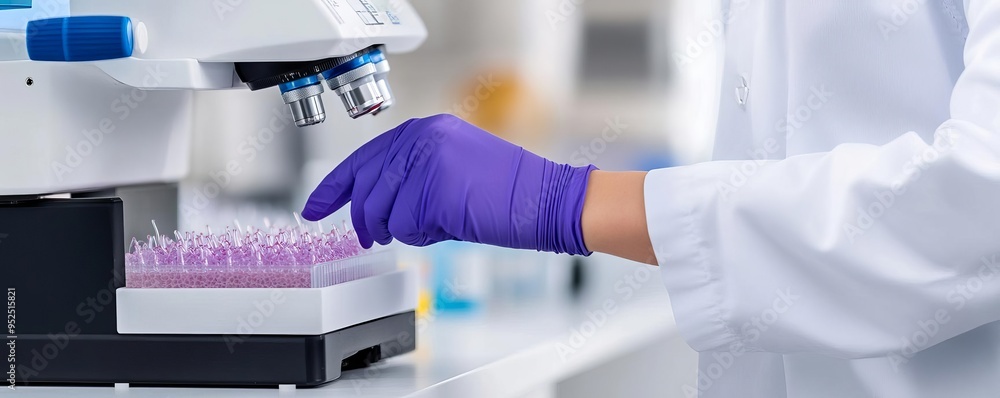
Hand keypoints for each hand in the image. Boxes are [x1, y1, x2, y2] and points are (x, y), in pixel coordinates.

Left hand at [302, 114, 595, 254]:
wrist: (546, 199)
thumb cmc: (506, 193)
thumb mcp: (450, 170)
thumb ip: (409, 177)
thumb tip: (370, 206)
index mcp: (424, 130)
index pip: (363, 158)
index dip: (334, 187)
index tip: (314, 206)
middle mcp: (421, 139)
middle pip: (367, 189)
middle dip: (366, 220)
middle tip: (372, 237)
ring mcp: (427, 161)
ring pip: (382, 211)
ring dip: (401, 229)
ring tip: (435, 225)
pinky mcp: (435, 187)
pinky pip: (404, 226)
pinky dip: (422, 236)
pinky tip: (448, 226)